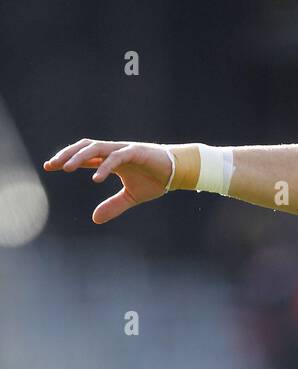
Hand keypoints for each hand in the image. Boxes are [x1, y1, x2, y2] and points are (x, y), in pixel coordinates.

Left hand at [43, 139, 175, 223]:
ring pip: (96, 148)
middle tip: (52, 165)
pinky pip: (116, 157)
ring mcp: (123, 149)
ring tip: (66, 168)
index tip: (49, 167)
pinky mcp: (135, 151)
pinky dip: (105, 166)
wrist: (177, 173)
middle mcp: (113, 151)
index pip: (84, 157)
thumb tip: (95, 219)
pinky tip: (96, 178)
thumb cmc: (155, 181)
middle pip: (85, 148)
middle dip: (67, 155)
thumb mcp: (130, 198)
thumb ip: (113, 206)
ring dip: (80, 157)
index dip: (66, 160)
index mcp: (110, 160)